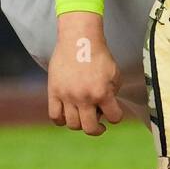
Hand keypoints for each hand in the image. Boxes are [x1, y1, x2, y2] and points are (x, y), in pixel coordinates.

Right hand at [48, 13, 123, 134]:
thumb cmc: (99, 55)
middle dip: (97, 129)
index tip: (113, 113)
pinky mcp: (53, 92)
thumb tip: (106, 109)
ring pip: (72, 124)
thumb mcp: (115, 73)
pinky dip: (61, 120)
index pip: (114, 117)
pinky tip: (68, 115)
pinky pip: (54, 116)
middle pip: (89, 128)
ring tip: (84, 116)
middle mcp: (84, 97)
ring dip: (80, 124)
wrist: (79, 39)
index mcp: (102, 92)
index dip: (116, 117)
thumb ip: (113, 93)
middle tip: (99, 124)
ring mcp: (67, 96)